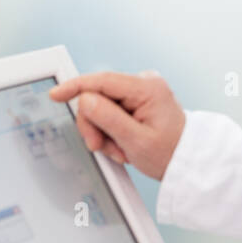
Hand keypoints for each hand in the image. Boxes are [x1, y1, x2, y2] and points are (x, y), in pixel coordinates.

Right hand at [48, 70, 185, 180]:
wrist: (186, 162)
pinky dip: (110, 131)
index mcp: (148, 88)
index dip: (76, 87)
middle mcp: (144, 83)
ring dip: (103, 132)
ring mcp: (140, 91)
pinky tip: (122, 144)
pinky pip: (109, 111)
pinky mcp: (136, 100)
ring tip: (119, 150)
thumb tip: (85, 99)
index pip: (102, 80)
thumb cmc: (169, 153)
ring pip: (100, 106)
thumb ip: (109, 119)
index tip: (56, 94)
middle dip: (95, 125)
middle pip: (98, 96)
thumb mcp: (136, 141)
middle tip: (101, 147)